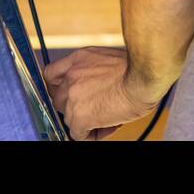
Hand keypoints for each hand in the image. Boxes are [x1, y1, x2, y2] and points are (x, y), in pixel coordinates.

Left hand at [43, 47, 159, 140]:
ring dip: (86, 122)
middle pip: (58, 100)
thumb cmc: (137, 68)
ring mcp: (72, 95)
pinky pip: (78, 134)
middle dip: (74, 107)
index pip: (51, 74)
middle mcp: (71, 75)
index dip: (59, 88)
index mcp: (78, 58)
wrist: (142, 78)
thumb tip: (97, 84)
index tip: (70, 95)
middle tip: (96, 110)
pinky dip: (92, 135)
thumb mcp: (108, 58)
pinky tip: (109, 126)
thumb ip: (94, 69)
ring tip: (109, 118)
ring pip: (69, 118)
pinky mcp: (79, 115)